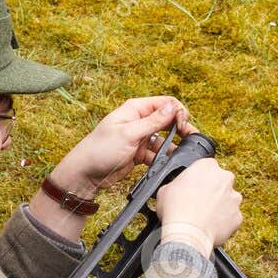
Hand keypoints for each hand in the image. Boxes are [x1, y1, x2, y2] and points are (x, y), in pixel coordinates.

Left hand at [50, 96, 194, 197]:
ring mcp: (140, 138)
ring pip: (164, 139)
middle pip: (167, 121)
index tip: (183, 125)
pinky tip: (169, 164)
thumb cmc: (101, 149)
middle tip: (191, 139)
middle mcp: (139, 121)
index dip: (177, 112)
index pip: (165, 103)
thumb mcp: (129, 133)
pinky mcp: (139, 153)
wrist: (86, 174)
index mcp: (135, 109)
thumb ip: (153, 122)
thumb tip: (173, 107)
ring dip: (173, 146)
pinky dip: (163, 159)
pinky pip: (157, 154)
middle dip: (180, 129)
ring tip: (183, 155)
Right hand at [155, 158, 241, 256]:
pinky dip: (224, 223)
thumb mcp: (165, 191)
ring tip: (205, 217)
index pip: (206, 167)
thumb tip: (176, 190)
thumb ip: (176, 185)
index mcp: (206, 166)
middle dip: (213, 191)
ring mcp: (234, 197)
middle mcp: (225, 178)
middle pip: (221, 182)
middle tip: (199, 203)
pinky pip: (232, 218)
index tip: (193, 188)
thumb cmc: (174, 211)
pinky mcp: (238, 216)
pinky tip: (210, 227)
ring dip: (220, 206)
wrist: (187, 235)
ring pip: (229, 200)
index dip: (198, 179)